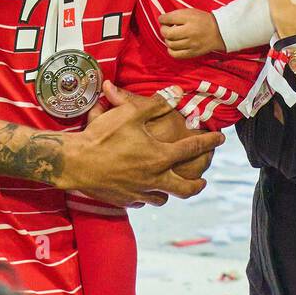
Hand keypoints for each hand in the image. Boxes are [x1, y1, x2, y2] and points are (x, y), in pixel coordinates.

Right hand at [65, 82, 222, 206]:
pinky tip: (145, 190)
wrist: (74, 163)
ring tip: (172, 184)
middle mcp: (154, 178)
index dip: (209, 141)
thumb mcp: (130, 114)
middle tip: (203, 180)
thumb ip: (156, 103)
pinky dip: (148, 196)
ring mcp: (139, 192)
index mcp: (160, 157)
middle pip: (187, 188)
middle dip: (198, 184)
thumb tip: (177, 92)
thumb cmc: (102, 136)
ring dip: (171, 191)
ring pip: (164, 198)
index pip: (193, 148)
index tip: (220, 138)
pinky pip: (143, 201)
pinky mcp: (125, 200)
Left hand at [159, 8, 224, 58]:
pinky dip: (171, 50)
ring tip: (172, 37)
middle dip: (163, 30)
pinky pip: (175, 54)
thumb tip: (163, 20)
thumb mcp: (191, 12)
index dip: (162, 19)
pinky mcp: (193, 53)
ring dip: (167, 40)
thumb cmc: (203, 20)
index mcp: (190, 18)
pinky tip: (174, 46)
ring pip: (170, 44)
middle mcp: (190, 31)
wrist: (220, 31)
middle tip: (166, 28)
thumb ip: (177, 15)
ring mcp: (192, 43)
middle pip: (168, 33)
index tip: (163, 19)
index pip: (169, 18)